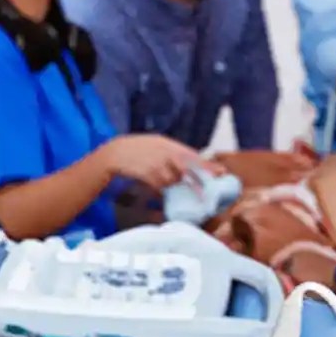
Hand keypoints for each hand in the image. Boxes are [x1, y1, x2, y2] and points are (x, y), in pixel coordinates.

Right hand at [98, 134, 216, 189]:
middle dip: (199, 180)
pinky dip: (160, 189)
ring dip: (171, 185)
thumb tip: (192, 166)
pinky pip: (160, 186)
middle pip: (188, 168)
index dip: (207, 165)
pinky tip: (153, 186)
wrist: (114, 153)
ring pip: (173, 180)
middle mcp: (165, 152)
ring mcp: (157, 163)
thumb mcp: (157, 145)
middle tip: (207, 193)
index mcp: (168, 143)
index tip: (221, 172)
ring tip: (160, 180)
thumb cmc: (138, 149)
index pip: (193, 155)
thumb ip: (174, 153)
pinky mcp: (148, 173)